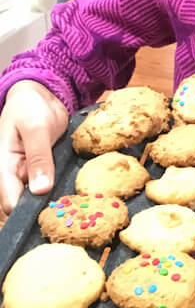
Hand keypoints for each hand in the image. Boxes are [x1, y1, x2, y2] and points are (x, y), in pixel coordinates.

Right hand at [0, 81, 67, 214]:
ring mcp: (28, 173)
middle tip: (67, 208)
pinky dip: (60, 188)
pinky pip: (49, 185)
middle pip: (24, 204)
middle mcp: (13, 174)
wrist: (40, 94)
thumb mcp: (35, 128)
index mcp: (3, 167)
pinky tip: (74, 190)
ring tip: (74, 201)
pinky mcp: (42, 170)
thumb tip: (40, 190)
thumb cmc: (30, 107)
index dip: (28, 211)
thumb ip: (38, 157)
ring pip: (38, 197)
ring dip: (53, 199)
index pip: (10, 202)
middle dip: (43, 208)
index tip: (51, 213)